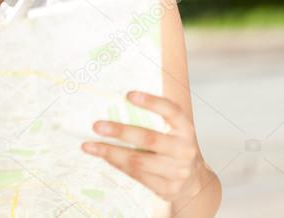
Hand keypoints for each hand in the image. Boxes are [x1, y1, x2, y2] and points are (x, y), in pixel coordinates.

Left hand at [82, 90, 205, 203]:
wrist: (193, 179)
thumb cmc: (173, 148)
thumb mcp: (171, 130)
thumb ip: (152, 120)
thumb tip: (113, 104)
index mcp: (185, 129)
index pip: (171, 112)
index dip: (151, 102)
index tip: (129, 95)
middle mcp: (184, 150)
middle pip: (149, 139)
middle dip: (120, 132)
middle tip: (96, 126)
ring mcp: (177, 171)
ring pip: (138, 161)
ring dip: (111, 152)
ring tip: (89, 146)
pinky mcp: (167, 188)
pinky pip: (137, 175)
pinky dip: (117, 164)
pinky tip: (104, 157)